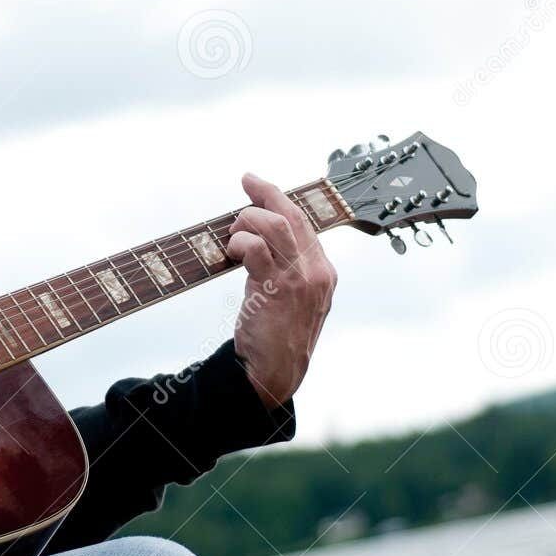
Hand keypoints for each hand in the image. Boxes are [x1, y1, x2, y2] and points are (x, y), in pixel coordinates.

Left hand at [224, 172, 336, 407]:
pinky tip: (232, 252)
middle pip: (293, 216)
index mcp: (324, 271)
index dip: (279, 198)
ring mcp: (301, 280)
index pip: (304, 222)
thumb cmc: (277, 336)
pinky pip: (256, 248)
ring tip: (233, 234)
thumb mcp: (292, 298)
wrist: (276, 373)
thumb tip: (259, 237)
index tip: (257, 183)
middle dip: (266, 193)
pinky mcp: (278, 289)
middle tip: (246, 183)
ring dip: (248, 220)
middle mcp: (318, 272)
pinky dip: (240, 242)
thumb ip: (286, 268)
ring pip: (276, 226)